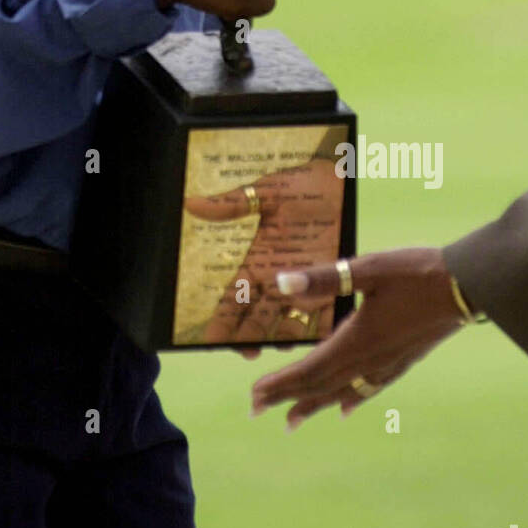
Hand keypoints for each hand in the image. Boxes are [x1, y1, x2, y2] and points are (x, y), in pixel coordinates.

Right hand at [186, 161, 343, 347]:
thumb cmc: (297, 181)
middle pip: (256, 316)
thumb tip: (191, 204)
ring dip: (284, 335)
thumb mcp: (264, 191)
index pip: (232, 297)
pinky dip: (318, 326)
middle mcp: (276, 277)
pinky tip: (318, 338)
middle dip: (250, 337)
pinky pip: (324, 310)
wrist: (335, 176)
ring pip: (288, 320)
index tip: (212, 340)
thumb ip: (232, 204)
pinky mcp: (329, 279)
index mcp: (256, 260)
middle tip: (248, 352)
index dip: (222, 320)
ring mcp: (302, 281)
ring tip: (284, 346)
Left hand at [249, 248, 465, 427]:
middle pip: (321, 386)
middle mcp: (370, 360)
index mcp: (357, 340)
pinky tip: (345, 408)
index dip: (281, 384)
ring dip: (314, 405)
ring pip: (343, 392)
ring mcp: (388, 364)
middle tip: (257, 410)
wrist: (467, 287)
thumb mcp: (367, 269)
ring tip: (292, 420)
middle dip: (287, 398)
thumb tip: (281, 283)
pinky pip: (369, 389)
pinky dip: (351, 399)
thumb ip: (324, 278)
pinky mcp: (403, 361)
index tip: (255, 394)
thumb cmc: (415, 273)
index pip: (310, 370)